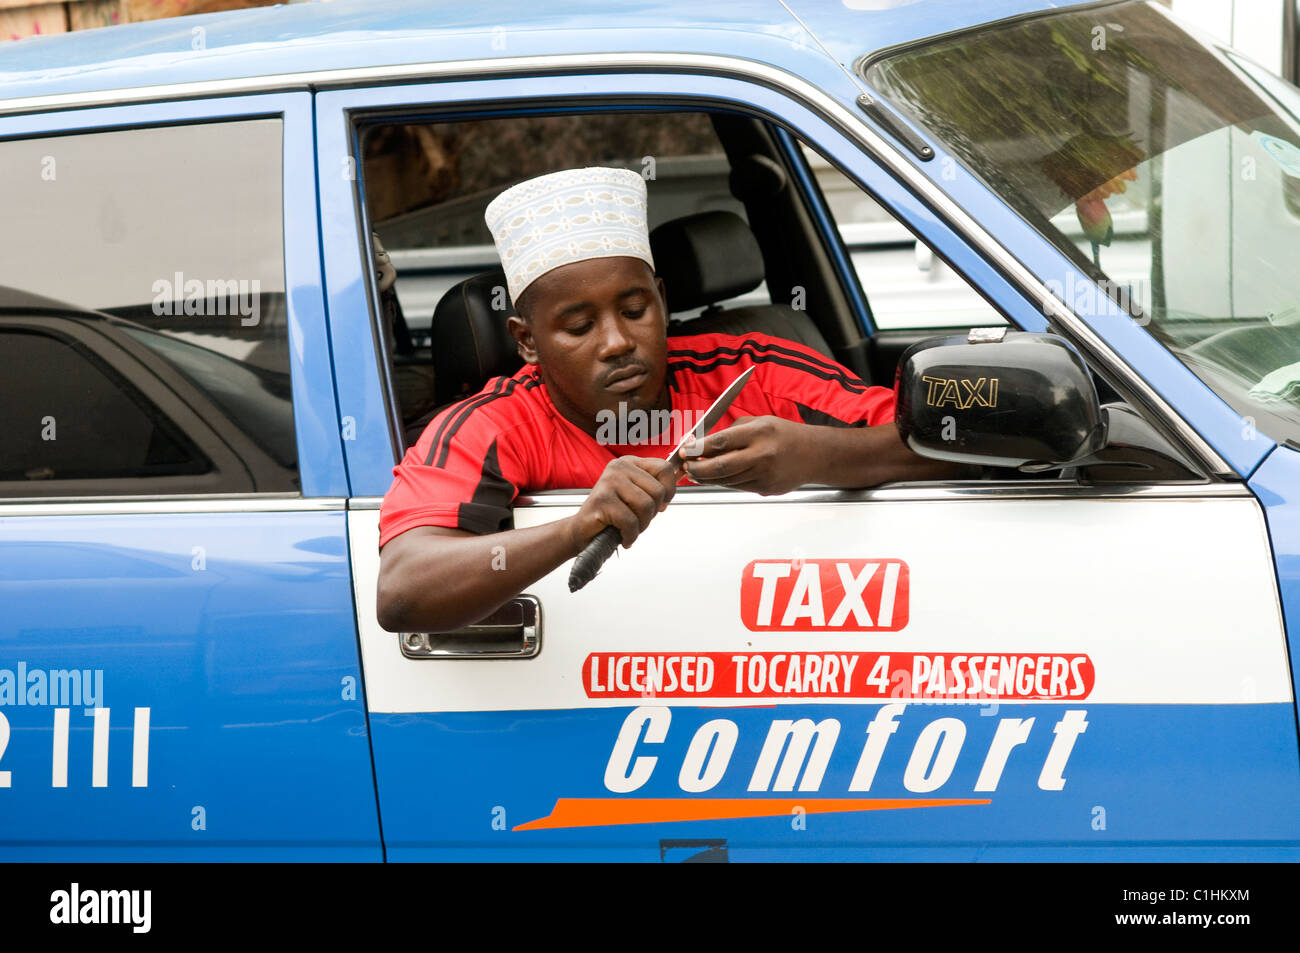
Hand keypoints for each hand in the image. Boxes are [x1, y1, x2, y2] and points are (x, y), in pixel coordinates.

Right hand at [570, 456, 678, 550]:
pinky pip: (630, 521)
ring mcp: (609, 482)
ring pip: (646, 506)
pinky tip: (623, 536)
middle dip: (652, 514)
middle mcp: (619, 467)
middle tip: (638, 521)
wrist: (583, 532)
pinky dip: (630, 535)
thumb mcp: (638, 497)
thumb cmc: (613, 516)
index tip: (659, 505)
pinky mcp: (602, 501)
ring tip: (629, 529)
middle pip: (658, 491)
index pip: (664, 468)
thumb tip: (681, 474)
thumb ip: (656, 486)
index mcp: (629, 463)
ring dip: (641, 525)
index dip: (669, 491)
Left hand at [680, 415, 810, 494]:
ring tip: (694, 472)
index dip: (698, 448)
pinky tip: (714, 476)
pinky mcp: (766, 488)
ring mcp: (765, 475)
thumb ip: (731, 432)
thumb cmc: (784, 435)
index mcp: (759, 432)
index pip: (721, 441)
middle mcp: (762, 454)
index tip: (685, 450)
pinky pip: (736, 486)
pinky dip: (722, 482)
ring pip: (726, 480)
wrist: (814, 454)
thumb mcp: (758, 423)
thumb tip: (701, 443)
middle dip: (697, 468)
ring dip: (706, 477)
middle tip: (686, 466)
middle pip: (720, 466)